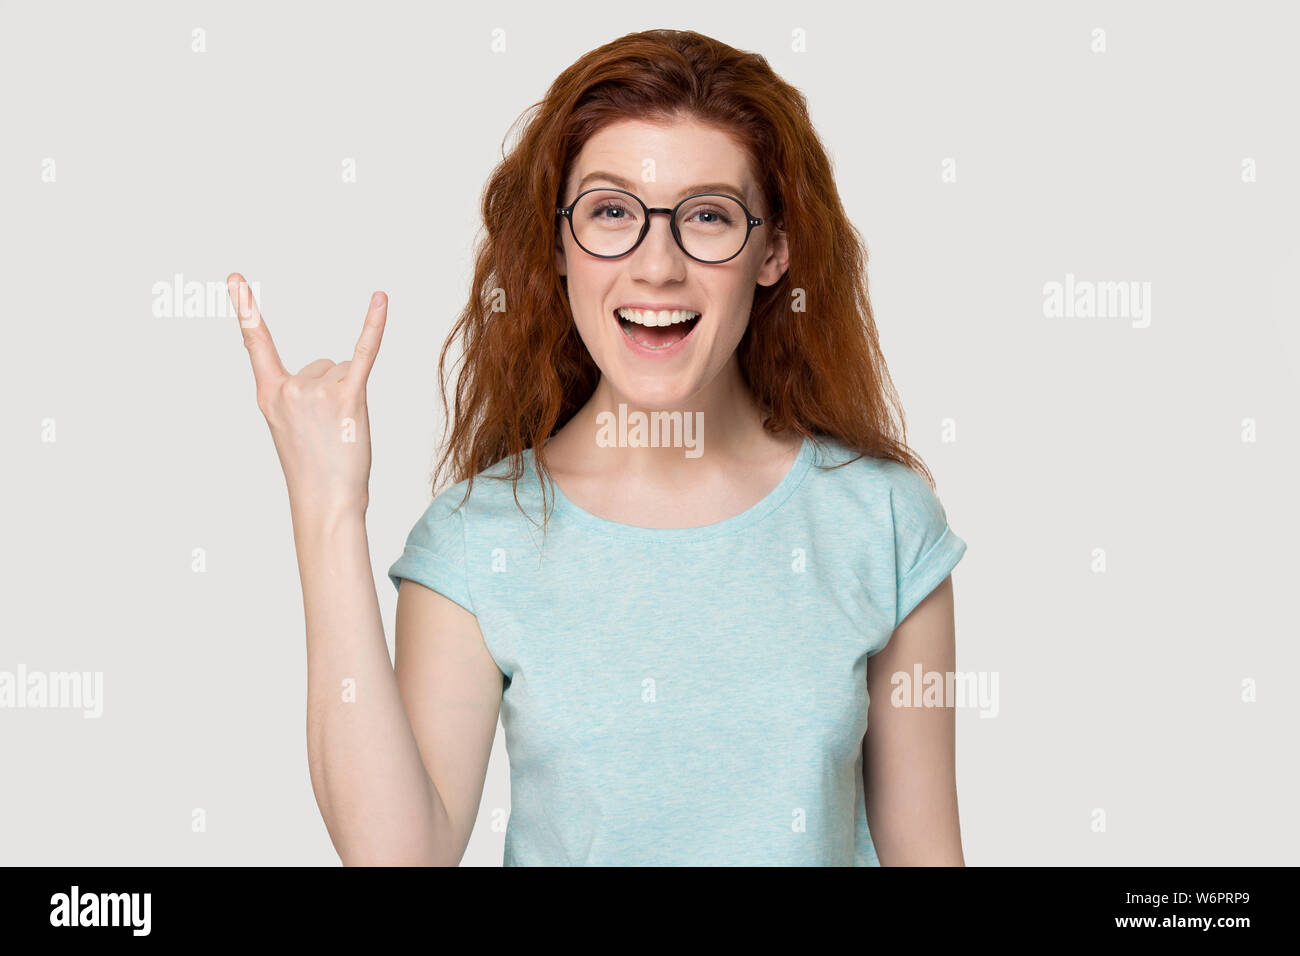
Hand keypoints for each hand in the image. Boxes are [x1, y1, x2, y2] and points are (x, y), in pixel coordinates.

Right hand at [227, 273, 386, 522]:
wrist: (326, 503)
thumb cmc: (315, 469)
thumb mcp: (292, 427)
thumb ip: (302, 392)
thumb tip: (335, 367)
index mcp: (268, 394)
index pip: (256, 343)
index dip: (246, 308)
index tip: (236, 277)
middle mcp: (288, 388)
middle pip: (324, 364)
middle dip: (335, 393)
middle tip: (329, 431)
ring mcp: (316, 391)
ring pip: (346, 370)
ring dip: (352, 397)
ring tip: (344, 431)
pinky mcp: (348, 398)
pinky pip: (365, 353)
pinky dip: (374, 326)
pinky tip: (380, 300)